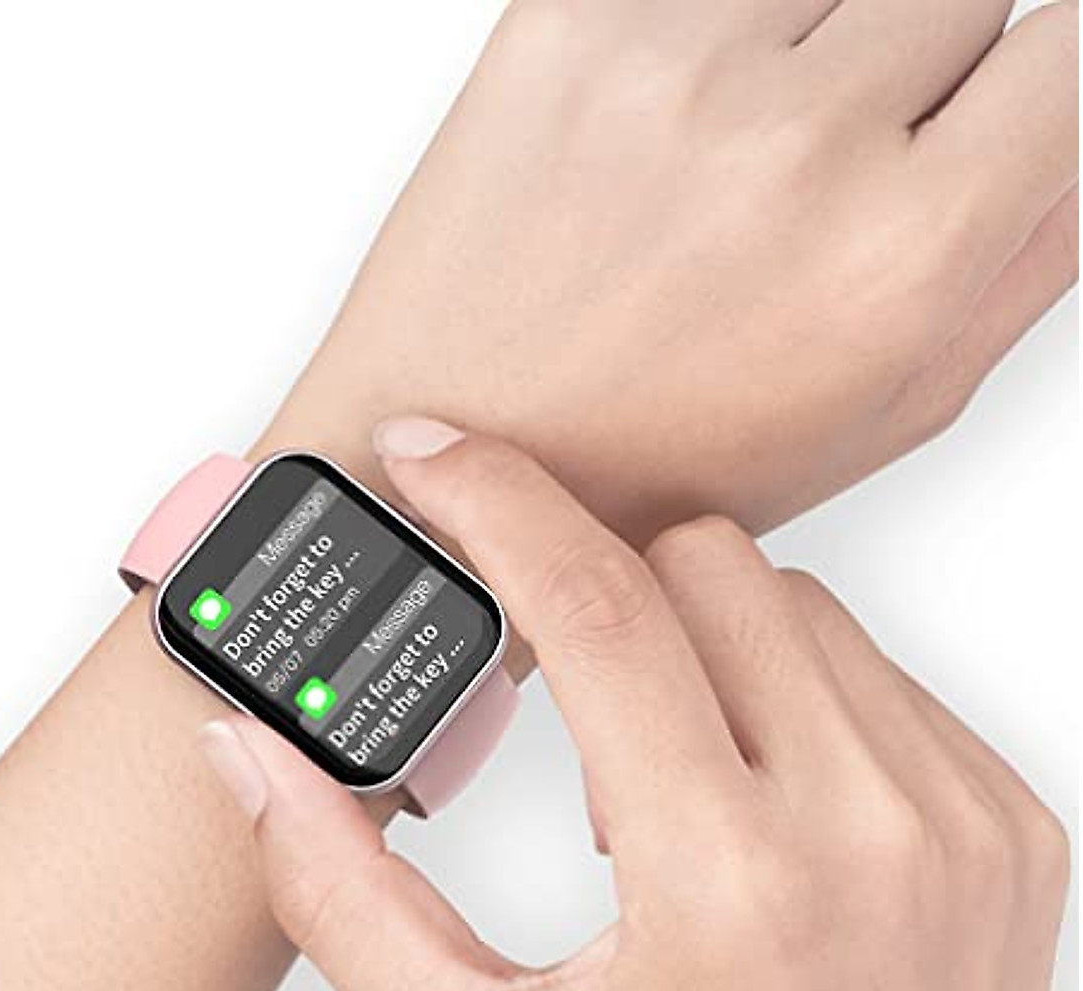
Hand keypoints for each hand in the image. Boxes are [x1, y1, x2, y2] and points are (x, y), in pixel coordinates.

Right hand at [203, 421, 1069, 990]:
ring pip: (796, 601)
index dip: (493, 503)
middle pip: (702, 562)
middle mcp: (873, 831)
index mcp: (728, 884)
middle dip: (604, 588)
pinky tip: (761, 797)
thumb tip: (253, 756)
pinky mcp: (1010, 825)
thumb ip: (337, 895)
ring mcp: (960, 822)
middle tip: (570, 700)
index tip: (432, 454)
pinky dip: (794, 695)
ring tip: (669, 775)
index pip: (593, 607)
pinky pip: (878, 672)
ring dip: (700, 642)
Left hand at [271, 0, 1076, 540]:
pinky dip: (707, 34)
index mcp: (898, 255)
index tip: (999, 103)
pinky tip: (670, 123)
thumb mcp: (871, 418)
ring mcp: (674, 65)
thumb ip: (1014, 271)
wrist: (449, 446)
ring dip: (815, 42)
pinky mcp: (565, 24)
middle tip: (835, 163)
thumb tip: (1063, 144)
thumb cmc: (638, 467)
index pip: (1073, 49)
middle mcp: (797, 144)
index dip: (1040, 77)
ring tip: (738, 153)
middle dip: (918, 71)